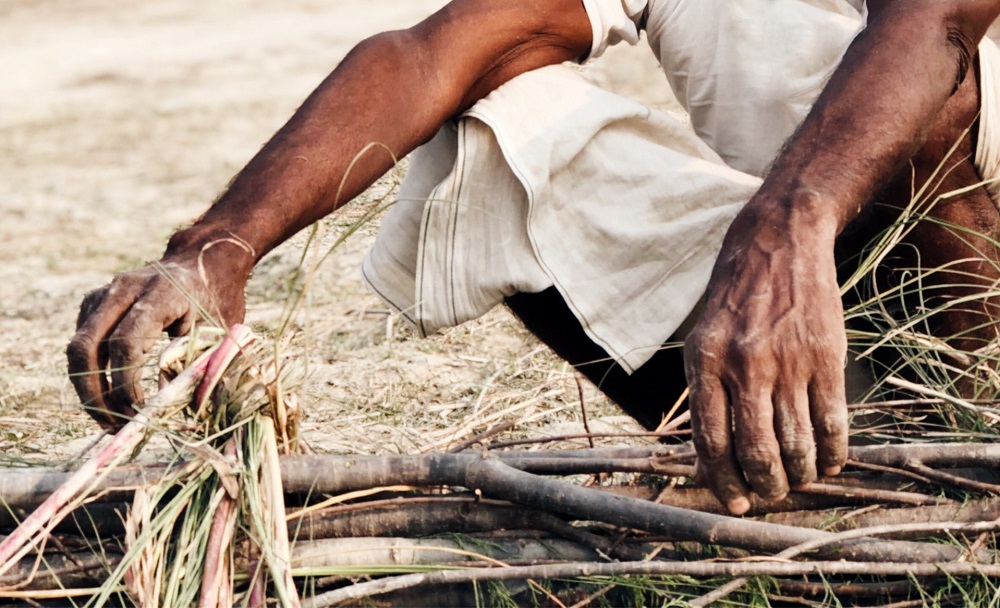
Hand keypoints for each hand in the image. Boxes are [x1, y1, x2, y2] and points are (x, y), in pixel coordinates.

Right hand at [67, 237, 250, 429]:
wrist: (205, 262)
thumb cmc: (217, 300)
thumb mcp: (217, 334)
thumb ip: (193, 368)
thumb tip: (162, 410)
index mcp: (158, 293)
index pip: (126, 343)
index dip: (127, 383)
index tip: (140, 411)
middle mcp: (121, 290)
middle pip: (86, 347)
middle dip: (94, 393)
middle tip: (114, 426)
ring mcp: (103, 294)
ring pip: (78, 348)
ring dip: (89, 388)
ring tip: (111, 419)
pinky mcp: (94, 304)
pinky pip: (82, 343)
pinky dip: (91, 373)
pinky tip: (111, 397)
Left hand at [683, 207, 848, 514]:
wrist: (778, 243)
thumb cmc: (734, 303)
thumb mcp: (704, 344)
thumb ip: (705, 400)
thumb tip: (706, 466)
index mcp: (706, 364)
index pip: (712, 442)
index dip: (724, 482)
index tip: (734, 503)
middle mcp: (745, 366)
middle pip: (757, 451)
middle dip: (765, 486)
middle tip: (769, 496)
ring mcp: (789, 361)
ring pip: (797, 443)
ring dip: (800, 475)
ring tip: (799, 481)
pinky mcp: (827, 355)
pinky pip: (833, 420)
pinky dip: (833, 452)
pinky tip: (830, 463)